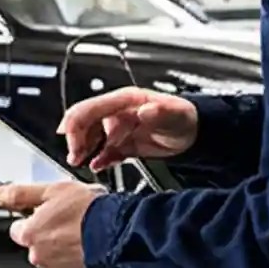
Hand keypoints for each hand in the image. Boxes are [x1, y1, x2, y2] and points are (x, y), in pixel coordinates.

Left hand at [0, 181, 104, 267]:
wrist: (121, 239)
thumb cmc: (92, 215)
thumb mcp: (54, 190)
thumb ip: (21, 194)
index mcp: (31, 234)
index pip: (19, 229)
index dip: (35, 219)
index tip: (48, 214)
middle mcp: (39, 257)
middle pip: (38, 246)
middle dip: (51, 236)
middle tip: (73, 223)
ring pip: (55, 261)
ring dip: (66, 251)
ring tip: (86, 237)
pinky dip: (79, 264)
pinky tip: (92, 251)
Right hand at [58, 86, 198, 170]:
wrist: (195, 134)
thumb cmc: (185, 118)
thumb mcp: (175, 114)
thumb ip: (160, 112)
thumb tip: (144, 111)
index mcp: (125, 101)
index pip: (91, 108)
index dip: (77, 123)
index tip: (73, 143)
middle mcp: (118, 113)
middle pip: (85, 121)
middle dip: (76, 139)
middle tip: (75, 157)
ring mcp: (119, 129)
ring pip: (91, 137)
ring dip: (83, 149)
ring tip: (79, 162)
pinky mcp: (124, 144)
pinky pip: (105, 151)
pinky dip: (98, 158)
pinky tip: (96, 166)